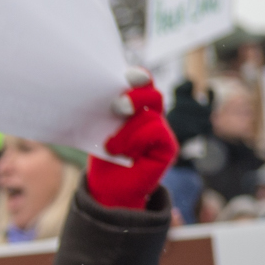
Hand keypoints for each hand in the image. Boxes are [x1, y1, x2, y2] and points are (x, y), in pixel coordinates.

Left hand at [86, 70, 178, 210]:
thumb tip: (95, 90)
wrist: (108, 189)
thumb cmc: (102, 157)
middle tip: (117, 106)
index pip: (142, 84)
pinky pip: (156, 132)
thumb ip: (105, 112)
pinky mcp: (168, 147)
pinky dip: (137, 140)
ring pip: (149, 116)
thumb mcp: (99, 131)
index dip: (138, 77)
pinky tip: (125, 153)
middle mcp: (151, 116)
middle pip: (152, 95)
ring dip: (127, 131)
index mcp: (135, 107)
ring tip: (112, 147)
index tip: (126, 74)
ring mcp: (161, 131)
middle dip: (136, 96)